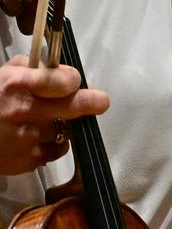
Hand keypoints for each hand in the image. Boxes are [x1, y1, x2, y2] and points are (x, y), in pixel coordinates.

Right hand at [0, 55, 106, 175]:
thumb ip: (31, 68)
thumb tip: (58, 69)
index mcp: (16, 85)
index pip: (62, 80)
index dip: (72, 79)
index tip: (74, 81)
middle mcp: (23, 111)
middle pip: (75, 105)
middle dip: (93, 102)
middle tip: (98, 101)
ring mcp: (27, 138)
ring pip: (64, 129)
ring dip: (60, 124)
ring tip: (41, 121)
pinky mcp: (27, 160)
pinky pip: (55, 149)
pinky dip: (50, 144)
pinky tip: (35, 137)